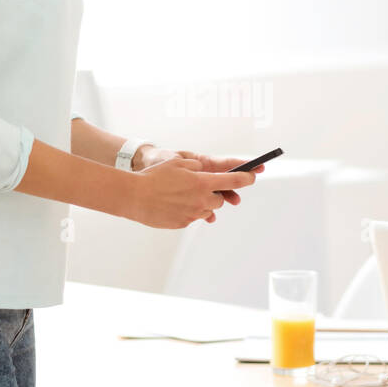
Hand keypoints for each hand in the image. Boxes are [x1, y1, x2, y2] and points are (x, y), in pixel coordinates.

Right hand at [128, 156, 257, 228]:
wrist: (134, 196)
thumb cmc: (154, 177)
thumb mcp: (177, 163)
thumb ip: (195, 166)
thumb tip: (202, 172)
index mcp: (202, 182)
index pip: (232, 180)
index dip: (246, 178)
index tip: (253, 176)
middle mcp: (201, 200)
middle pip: (220, 199)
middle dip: (215, 193)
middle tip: (201, 187)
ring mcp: (192, 214)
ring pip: (207, 210)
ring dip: (201, 203)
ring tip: (182, 196)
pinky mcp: (183, 223)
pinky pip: (192, 217)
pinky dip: (188, 211)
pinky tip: (174, 204)